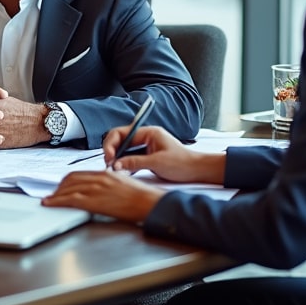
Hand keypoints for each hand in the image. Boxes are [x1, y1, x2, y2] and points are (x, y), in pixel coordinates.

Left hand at [42, 170, 164, 222]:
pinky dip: (57, 201)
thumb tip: (101, 190)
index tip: (62, 186)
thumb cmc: (142, 197)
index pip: (79, 174)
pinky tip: (50, 203)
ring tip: (49, 200)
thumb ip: (109, 184)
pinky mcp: (94, 200)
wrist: (149, 203)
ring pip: (68, 188)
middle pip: (71, 179)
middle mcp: (98, 178)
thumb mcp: (124, 184)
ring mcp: (96, 188)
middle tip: (53, 194)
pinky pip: (70, 199)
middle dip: (59, 187)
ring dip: (56, 194)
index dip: (67, 181)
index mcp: (106, 173)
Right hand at [102, 125, 223, 183]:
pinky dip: (124, 164)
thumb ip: (134, 162)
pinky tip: (122, 172)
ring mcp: (146, 147)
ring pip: (124, 150)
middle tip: (108, 165)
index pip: (121, 133)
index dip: (111, 144)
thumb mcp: (156, 163)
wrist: (197, 171)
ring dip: (117, 159)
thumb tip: (115, 165)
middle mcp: (145, 137)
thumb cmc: (182, 163)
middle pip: (120, 140)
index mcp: (148, 132)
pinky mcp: (147, 157)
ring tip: (113, 169)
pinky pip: (130, 158)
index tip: (109, 158)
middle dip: (112, 151)